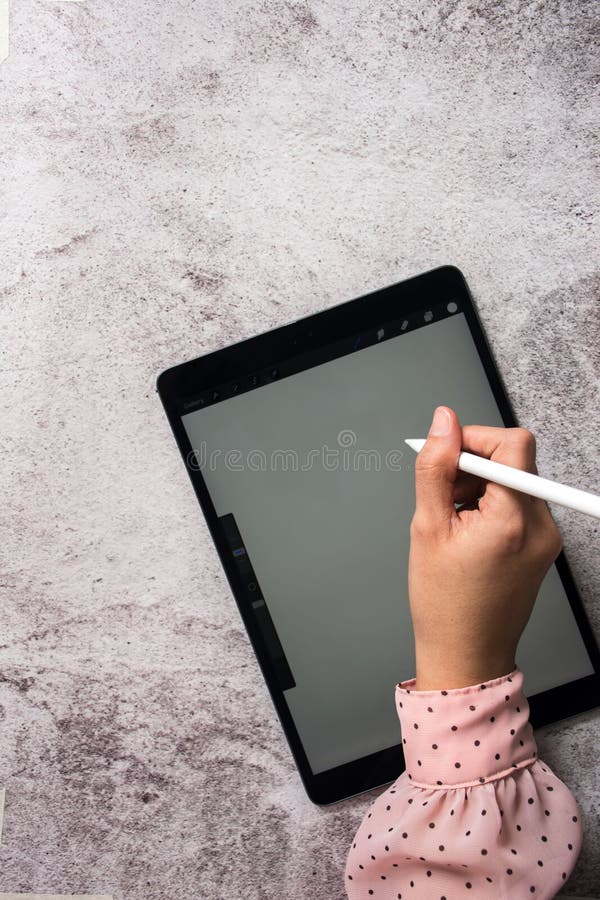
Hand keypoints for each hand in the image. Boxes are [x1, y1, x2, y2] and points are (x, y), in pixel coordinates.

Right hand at [408, 406, 562, 689]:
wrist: (466, 655)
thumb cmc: (445, 604)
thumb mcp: (427, 527)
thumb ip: (436, 468)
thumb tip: (444, 423)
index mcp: (515, 519)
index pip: (512, 444)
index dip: (475, 439)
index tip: (447, 454)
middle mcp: (542, 525)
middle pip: (513, 461)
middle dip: (472, 468)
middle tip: (442, 498)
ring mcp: (547, 537)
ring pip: (514, 481)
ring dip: (479, 488)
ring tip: (453, 523)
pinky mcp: (543, 545)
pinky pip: (518, 504)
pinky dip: (490, 506)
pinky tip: (467, 533)